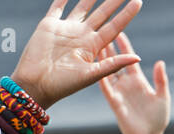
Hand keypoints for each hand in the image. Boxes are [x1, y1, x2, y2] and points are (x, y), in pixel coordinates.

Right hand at [11, 0, 143, 109]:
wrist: (35, 84)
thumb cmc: (63, 85)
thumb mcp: (91, 75)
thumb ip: (113, 65)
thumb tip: (138, 58)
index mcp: (93, 48)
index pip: (114, 27)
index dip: (126, 15)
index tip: (138, 1)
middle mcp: (81, 37)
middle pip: (102, 14)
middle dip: (113, 1)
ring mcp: (66, 29)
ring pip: (83, 7)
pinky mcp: (50, 25)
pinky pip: (58, 5)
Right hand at [100, 33, 168, 133]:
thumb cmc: (157, 119)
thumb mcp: (163, 96)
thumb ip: (160, 80)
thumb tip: (159, 62)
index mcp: (138, 80)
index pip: (129, 58)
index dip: (124, 45)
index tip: (119, 31)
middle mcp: (126, 84)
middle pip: (115, 61)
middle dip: (109, 48)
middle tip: (101, 33)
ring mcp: (119, 92)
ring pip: (107, 72)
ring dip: (101, 60)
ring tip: (94, 46)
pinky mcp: (114, 102)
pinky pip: (106, 88)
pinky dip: (100, 78)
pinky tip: (95, 68)